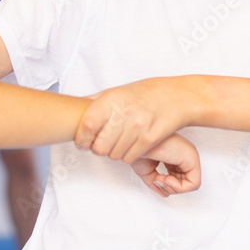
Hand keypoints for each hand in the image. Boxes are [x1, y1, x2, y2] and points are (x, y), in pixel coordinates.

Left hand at [75, 78, 197, 163]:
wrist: (176, 97)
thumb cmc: (145, 94)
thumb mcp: (117, 91)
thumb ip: (96, 101)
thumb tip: (73, 108)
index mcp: (112, 99)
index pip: (87, 126)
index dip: (81, 139)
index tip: (83, 142)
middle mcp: (124, 113)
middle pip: (99, 147)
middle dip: (98, 149)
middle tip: (103, 144)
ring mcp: (138, 127)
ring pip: (114, 155)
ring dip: (114, 153)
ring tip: (119, 142)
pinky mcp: (150, 139)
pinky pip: (129, 158)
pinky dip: (128, 155)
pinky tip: (131, 145)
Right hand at [131, 134, 200, 196]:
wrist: (135, 142)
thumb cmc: (138, 150)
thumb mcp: (146, 170)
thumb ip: (156, 182)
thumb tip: (165, 193)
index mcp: (174, 155)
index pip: (178, 177)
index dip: (167, 185)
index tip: (155, 179)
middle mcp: (184, 155)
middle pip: (185, 182)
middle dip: (170, 188)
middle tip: (158, 180)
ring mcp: (189, 156)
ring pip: (191, 184)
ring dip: (173, 188)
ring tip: (161, 178)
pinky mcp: (192, 159)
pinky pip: (194, 183)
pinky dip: (179, 187)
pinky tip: (166, 178)